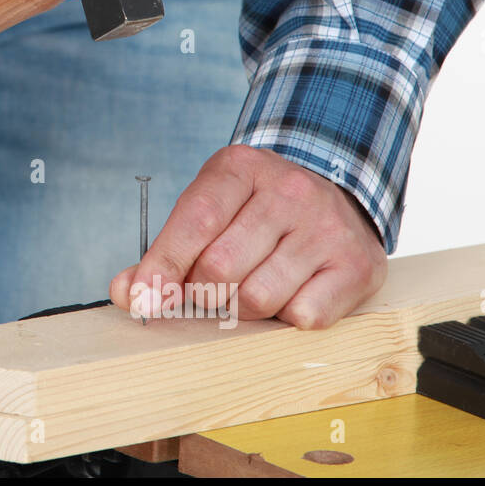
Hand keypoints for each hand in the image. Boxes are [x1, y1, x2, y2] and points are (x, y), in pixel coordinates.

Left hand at [109, 145, 386, 328]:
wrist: (335, 197)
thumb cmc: (255, 212)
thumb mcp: (208, 210)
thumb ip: (165, 252)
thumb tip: (126, 292)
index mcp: (241, 167)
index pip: (194, 222)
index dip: (162, 266)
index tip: (141, 300)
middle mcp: (290, 191)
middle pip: (220, 268)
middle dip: (203, 292)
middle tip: (210, 289)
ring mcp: (328, 227)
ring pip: (257, 298)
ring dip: (242, 308)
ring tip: (251, 287)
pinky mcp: (357, 265)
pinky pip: (303, 316)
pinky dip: (287, 317)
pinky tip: (292, 292)